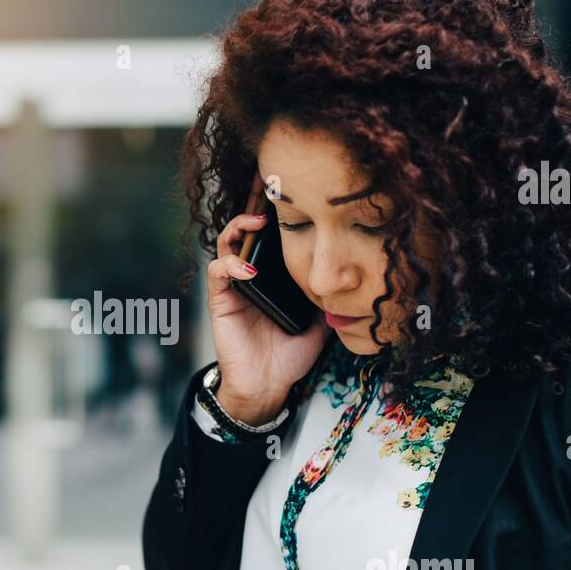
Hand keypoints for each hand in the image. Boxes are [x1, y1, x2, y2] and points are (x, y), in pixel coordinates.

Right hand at [207, 174, 328, 424]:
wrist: (268, 385)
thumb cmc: (291, 352)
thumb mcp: (320, 316)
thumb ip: (328, 291)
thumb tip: (352, 270)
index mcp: (274, 274)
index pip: (274, 235)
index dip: (279, 211)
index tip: (295, 188)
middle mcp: (252, 273)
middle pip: (249, 229)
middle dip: (256, 204)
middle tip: (267, 184)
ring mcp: (234, 284)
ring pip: (228, 242)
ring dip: (240, 227)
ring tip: (257, 222)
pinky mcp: (220, 299)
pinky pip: (218, 271)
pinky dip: (231, 265)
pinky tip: (249, 269)